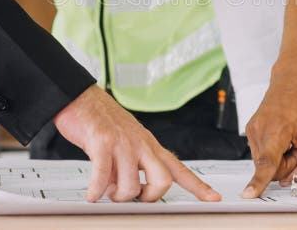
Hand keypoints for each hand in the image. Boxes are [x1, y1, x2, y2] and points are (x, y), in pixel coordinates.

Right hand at [53, 85, 221, 202]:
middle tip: (134, 196)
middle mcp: (141, 144)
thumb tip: (132, 191)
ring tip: (106, 190)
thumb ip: (135, 165)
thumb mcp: (128, 142)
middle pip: (163, 180)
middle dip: (149, 196)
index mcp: (150, 145)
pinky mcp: (102, 143)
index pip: (179, 169)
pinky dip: (97, 190)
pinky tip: (92, 193)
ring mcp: (123, 143)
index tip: (213, 199)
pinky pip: (103, 177)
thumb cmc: (103, 122)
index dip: (198, 186)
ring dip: (117, 195)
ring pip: (131, 185)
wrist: (82, 98)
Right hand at [242, 61, 296, 197]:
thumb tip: (293, 181)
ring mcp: (253, 129)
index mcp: (276, 131)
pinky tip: (285, 134)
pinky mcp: (252, 129)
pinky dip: (276, 149)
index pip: (267, 163)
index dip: (258, 182)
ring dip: (282, 156)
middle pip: (271, 168)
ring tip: (293, 136)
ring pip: (267, 161)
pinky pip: (264, 151)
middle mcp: (258, 130)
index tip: (248, 194)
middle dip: (287, 164)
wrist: (295, 78)